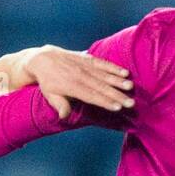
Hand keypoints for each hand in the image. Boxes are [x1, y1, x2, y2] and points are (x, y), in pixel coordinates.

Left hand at [18, 46, 133, 120]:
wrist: (43, 59)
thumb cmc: (47, 82)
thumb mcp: (49, 95)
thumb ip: (59, 105)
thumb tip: (63, 116)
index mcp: (71, 86)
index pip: (91, 96)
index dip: (105, 102)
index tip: (117, 107)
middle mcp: (79, 75)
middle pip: (101, 87)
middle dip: (117, 95)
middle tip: (131, 103)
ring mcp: (84, 66)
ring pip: (104, 75)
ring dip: (118, 81)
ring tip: (130, 87)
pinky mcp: (87, 58)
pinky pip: (102, 63)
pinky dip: (113, 68)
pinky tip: (124, 73)